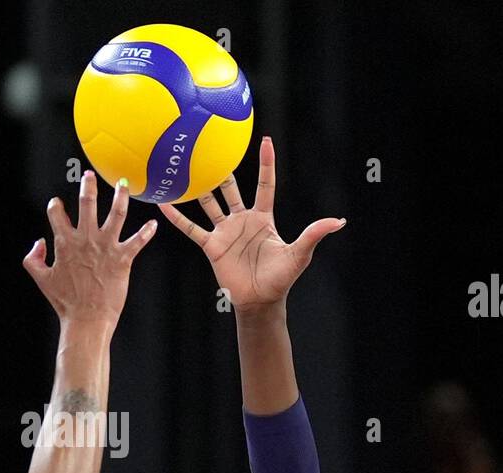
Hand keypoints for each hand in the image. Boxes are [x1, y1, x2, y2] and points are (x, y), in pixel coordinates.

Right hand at [23, 171, 156, 327]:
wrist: (87, 319)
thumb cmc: (65, 302)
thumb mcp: (41, 279)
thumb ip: (33, 259)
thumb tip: (39, 243)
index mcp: (65, 243)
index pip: (57, 213)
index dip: (55, 206)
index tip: (57, 204)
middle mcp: (86, 239)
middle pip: (87, 203)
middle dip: (88, 186)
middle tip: (90, 175)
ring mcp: (106, 247)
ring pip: (116, 213)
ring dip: (121, 196)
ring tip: (124, 183)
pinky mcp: (123, 258)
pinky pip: (138, 240)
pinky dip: (147, 232)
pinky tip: (154, 223)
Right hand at [159, 135, 344, 319]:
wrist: (260, 301)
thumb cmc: (281, 279)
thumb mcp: (299, 254)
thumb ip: (314, 234)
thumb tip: (338, 221)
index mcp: (263, 218)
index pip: (264, 185)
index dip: (265, 164)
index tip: (265, 141)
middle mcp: (242, 221)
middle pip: (232, 189)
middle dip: (224, 171)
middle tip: (215, 147)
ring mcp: (225, 232)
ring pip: (210, 204)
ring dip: (200, 188)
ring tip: (187, 167)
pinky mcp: (211, 246)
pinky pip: (191, 228)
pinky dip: (177, 217)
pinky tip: (164, 203)